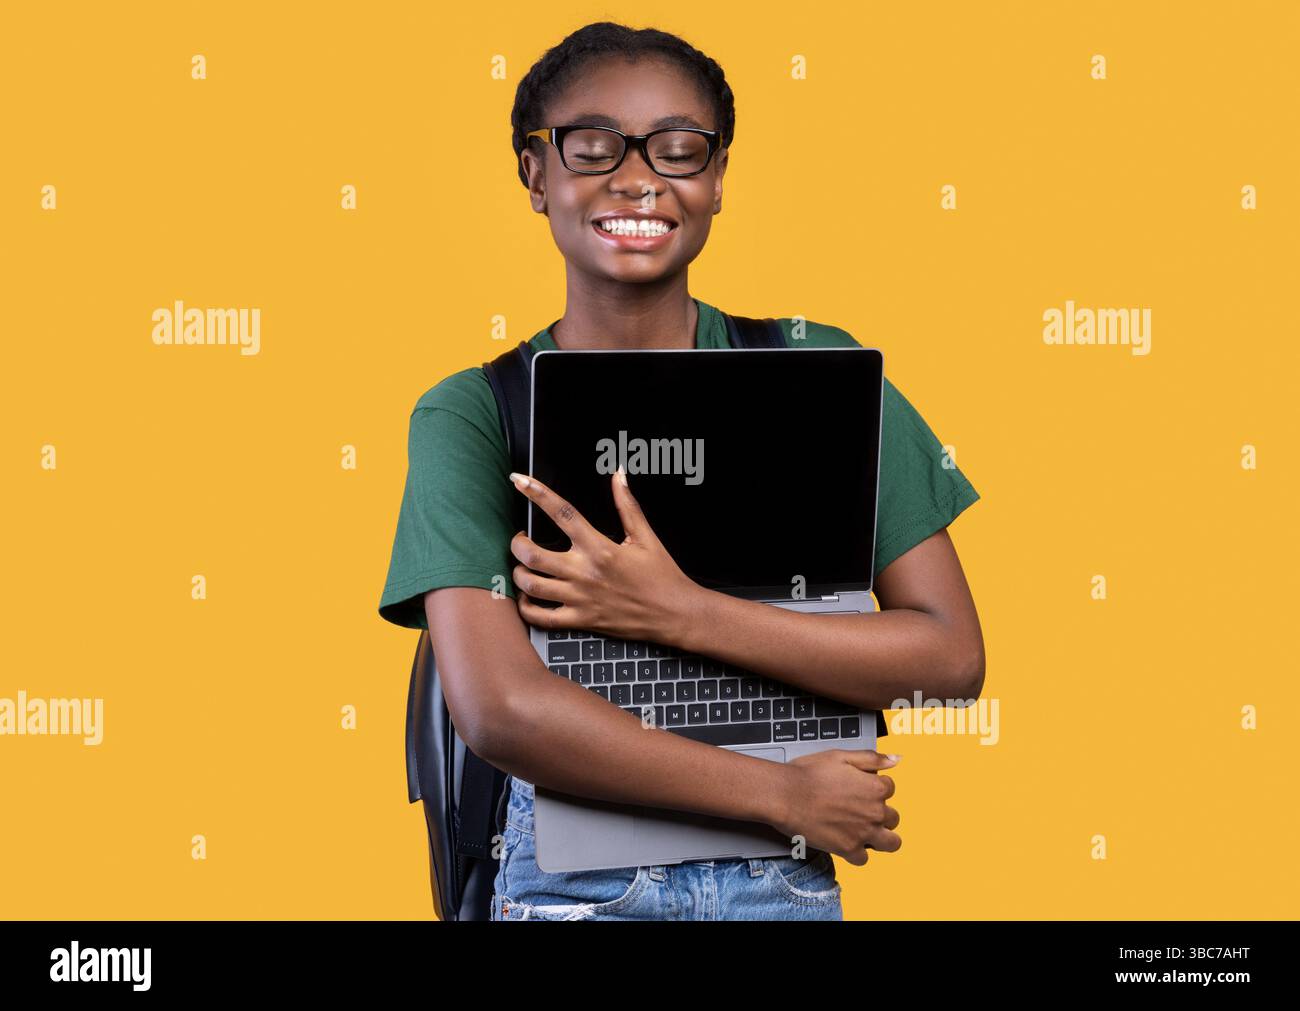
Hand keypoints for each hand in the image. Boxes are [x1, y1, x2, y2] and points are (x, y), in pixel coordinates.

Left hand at [507, 467, 706, 645]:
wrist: (674, 614)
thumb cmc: (662, 577)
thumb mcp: (646, 537)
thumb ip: (627, 505)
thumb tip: (619, 476)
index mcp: (599, 547)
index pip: (561, 513)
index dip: (537, 493)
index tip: (520, 480)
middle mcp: (585, 572)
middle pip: (532, 553)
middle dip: (517, 543)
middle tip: (520, 538)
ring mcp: (580, 598)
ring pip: (531, 585)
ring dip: (519, 573)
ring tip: (523, 566)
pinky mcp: (580, 621)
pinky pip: (541, 618)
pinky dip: (527, 608)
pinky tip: (529, 598)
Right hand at [770, 750, 901, 864]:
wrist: (785, 795)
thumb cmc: (809, 773)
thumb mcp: (841, 756)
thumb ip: (872, 758)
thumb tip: (896, 760)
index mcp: (875, 787)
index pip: (889, 789)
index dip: (875, 787)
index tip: (861, 788)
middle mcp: (874, 812)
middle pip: (893, 817)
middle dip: (881, 813)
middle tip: (861, 810)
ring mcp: (863, 833)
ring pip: (890, 843)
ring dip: (882, 838)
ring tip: (867, 832)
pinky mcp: (847, 849)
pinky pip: (863, 858)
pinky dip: (857, 853)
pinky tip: (848, 843)